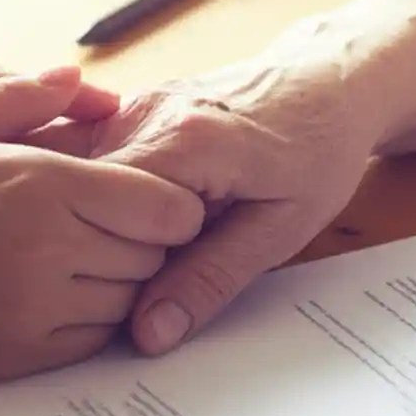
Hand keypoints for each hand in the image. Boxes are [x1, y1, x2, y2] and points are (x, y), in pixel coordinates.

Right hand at [0, 66, 203, 384]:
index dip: (169, 200)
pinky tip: (42, 291)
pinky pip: (89, 340)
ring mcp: (34, 312)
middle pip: (153, 253)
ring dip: (115, 277)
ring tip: (68, 252)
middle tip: (104, 219)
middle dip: (142, 236)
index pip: (165, 205)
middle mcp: (49, 251)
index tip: (141, 193)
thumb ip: (11, 97)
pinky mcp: (14, 358)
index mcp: (38, 183)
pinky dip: (85, 316)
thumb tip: (75, 76)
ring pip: (126, 299)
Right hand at [90, 59, 379, 353]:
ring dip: (111, 222)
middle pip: (87, 202)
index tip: (155, 286)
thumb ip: (212, 279)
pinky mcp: (128, 109)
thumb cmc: (319, 150)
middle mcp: (144, 114)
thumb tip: (150, 333)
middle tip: (166, 263)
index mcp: (184, 142)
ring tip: (166, 234)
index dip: (120, 266)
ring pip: (86, 185)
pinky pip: (97, 164)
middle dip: (111, 245)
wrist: (329, 82)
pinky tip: (149, 212)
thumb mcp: (282, 228)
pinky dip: (112, 199)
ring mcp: (131, 106)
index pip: (106, 221)